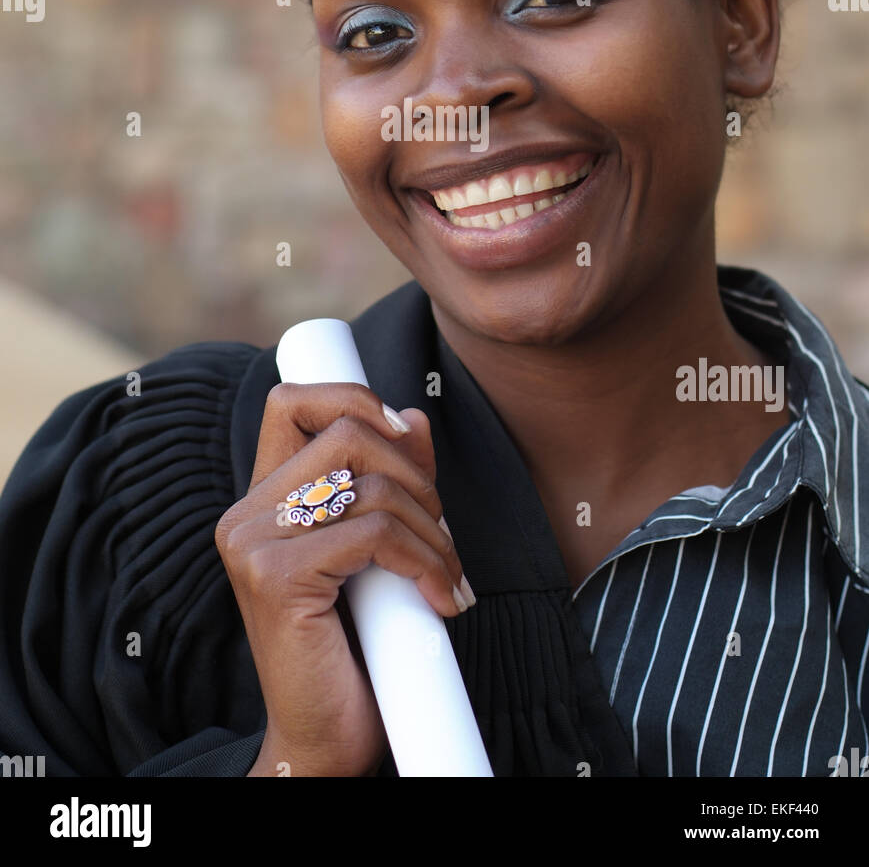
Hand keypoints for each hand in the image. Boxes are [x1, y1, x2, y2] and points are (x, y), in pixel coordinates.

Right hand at [214, 383, 473, 776]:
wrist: (327, 741)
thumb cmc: (354, 649)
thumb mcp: (377, 550)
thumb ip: (389, 482)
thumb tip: (413, 417)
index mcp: (262, 500)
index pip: (291, 401)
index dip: (354, 398)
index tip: (404, 435)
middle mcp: (244, 514)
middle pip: (345, 431)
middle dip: (416, 475)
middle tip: (441, 532)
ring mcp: (252, 543)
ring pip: (371, 484)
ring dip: (433, 530)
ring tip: (446, 575)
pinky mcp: (274, 576)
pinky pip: (373, 533)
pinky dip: (425, 560)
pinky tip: (440, 598)